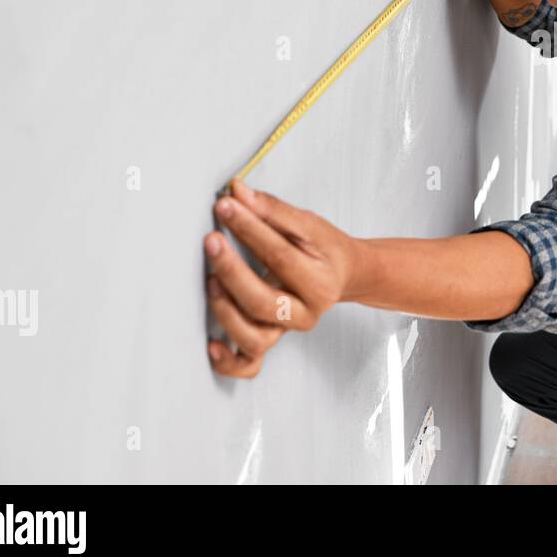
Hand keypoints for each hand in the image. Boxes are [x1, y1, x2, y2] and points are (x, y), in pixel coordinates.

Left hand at [204, 178, 354, 377]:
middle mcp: (306, 312)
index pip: (279, 255)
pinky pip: (249, 364)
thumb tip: (238, 193)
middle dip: (232, 270)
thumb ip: (274, 211)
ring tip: (211, 281)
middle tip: (212, 241)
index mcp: (321, 282)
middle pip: (262, 301)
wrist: (346, 273)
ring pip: (254, 338)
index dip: (250, 230)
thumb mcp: (309, 225)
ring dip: (226, 312)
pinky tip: (210, 344)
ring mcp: (288, 330)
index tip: (226, 206)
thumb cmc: (326, 248)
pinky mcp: (273, 339)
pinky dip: (228, 361)